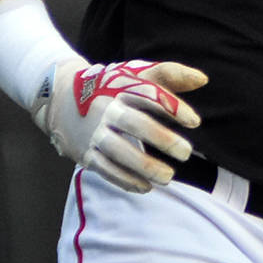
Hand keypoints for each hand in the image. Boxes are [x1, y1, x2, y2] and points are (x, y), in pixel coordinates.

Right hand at [38, 59, 206, 193]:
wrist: (60, 98)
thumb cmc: (110, 87)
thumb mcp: (135, 75)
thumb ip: (169, 75)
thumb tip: (202, 79)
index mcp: (121, 88)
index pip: (149, 95)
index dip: (172, 107)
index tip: (194, 122)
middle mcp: (107, 110)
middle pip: (135, 124)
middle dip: (161, 139)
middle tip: (186, 153)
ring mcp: (95, 133)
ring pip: (119, 151)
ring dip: (144, 166)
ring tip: (169, 177)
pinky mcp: (85, 152)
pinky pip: (106, 169)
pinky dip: (125, 180)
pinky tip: (146, 187)